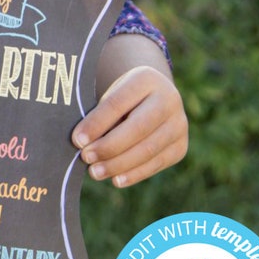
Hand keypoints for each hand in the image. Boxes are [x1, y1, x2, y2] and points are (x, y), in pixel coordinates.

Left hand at [71, 65, 187, 187]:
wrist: (152, 101)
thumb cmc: (121, 101)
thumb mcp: (110, 97)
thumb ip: (99, 117)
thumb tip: (82, 144)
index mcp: (145, 79)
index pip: (118, 103)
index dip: (96, 123)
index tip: (77, 140)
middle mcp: (169, 99)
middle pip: (137, 127)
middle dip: (108, 146)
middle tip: (86, 157)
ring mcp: (179, 124)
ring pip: (148, 149)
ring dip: (118, 164)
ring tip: (95, 172)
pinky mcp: (180, 146)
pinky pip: (156, 164)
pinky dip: (134, 174)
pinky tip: (116, 179)